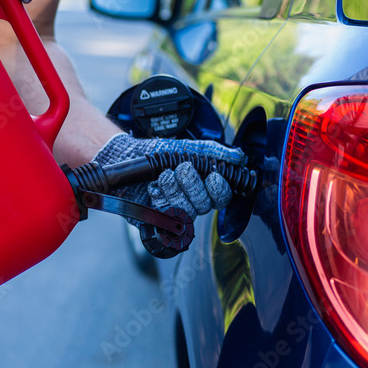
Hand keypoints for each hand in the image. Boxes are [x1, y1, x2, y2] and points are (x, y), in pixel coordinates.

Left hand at [92, 133, 245, 217]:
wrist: (129, 158)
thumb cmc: (159, 153)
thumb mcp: (187, 148)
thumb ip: (213, 151)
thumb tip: (238, 157)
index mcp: (203, 187)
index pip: (222, 197)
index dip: (219, 189)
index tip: (212, 176)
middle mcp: (192, 202)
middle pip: (204, 205)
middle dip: (192, 185)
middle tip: (180, 170)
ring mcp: (175, 212)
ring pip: (186, 211)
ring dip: (174, 190)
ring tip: (163, 177)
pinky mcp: (158, 219)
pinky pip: (166, 217)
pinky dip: (160, 199)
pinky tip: (154, 190)